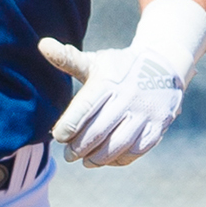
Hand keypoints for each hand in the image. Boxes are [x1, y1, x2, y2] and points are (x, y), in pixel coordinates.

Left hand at [39, 38, 185, 166]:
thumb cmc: (119, 68)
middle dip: (79, 148)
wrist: (163, 66)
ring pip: (117, 145)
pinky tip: (108, 160)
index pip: (83, 110)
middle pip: (97, 132)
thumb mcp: (96, 62)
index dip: (67, 128)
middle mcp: (126, 98)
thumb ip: (68, 59)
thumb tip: (42, 45)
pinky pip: (137, 150)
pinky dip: (120, 159)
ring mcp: (144, 113)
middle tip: (68, 155)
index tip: (57, 136)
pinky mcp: (157, 125)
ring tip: (86, 161)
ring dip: (98, 158)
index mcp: (107, 83)